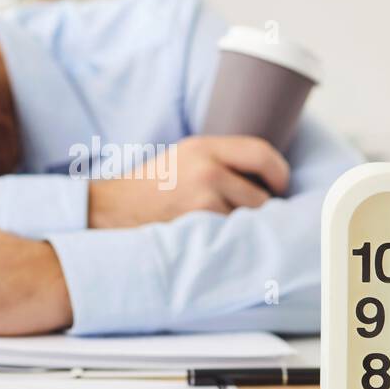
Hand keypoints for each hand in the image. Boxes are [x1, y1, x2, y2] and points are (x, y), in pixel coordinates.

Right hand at [87, 135, 288, 227]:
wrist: (109, 209)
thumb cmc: (149, 187)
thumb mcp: (184, 156)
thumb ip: (221, 160)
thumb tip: (266, 178)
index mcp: (205, 147)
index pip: (262, 153)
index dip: (280, 173)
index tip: (280, 187)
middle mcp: (208, 168)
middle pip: (262, 195)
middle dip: (260, 211)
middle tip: (246, 218)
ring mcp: (204, 197)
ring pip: (249, 220)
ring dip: (243, 228)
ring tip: (220, 228)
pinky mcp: (198, 224)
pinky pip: (231, 237)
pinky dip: (227, 241)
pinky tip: (210, 239)